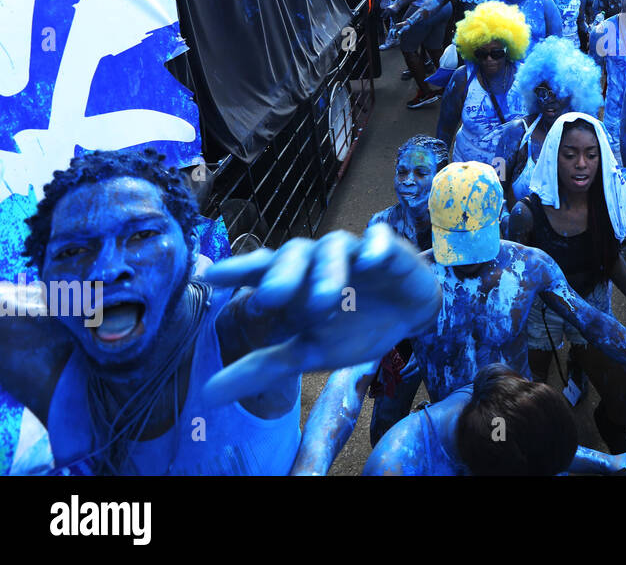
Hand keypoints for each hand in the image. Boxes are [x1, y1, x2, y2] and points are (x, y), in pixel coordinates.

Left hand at [199, 224, 440, 405]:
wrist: (408, 317)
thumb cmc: (352, 328)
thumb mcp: (308, 353)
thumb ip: (262, 367)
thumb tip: (205, 396)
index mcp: (295, 282)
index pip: (261, 270)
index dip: (237, 270)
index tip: (209, 276)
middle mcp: (319, 261)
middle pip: (294, 254)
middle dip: (282, 274)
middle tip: (270, 297)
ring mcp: (354, 252)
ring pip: (333, 247)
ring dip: (326, 271)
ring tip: (325, 299)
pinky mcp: (388, 249)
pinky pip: (379, 240)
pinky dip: (375, 246)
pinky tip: (372, 259)